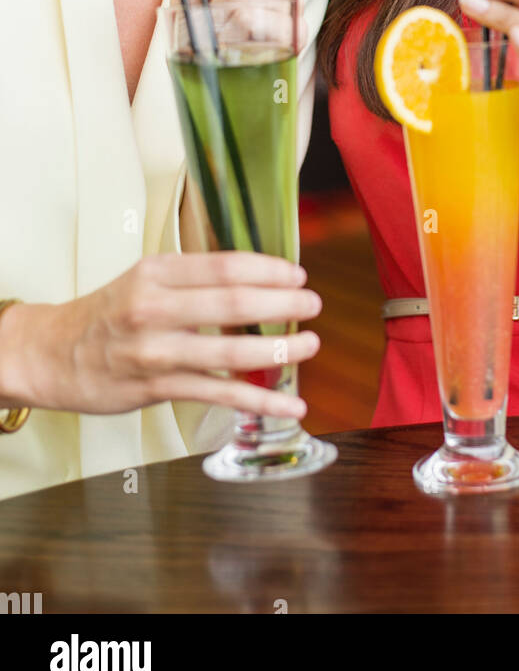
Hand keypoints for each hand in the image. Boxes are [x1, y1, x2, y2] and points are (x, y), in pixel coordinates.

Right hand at [0, 252, 321, 416]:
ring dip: (278, 349)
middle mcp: (154, 308)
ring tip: (309, 345)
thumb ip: (195, 278)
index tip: (298, 274)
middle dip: (282, 303)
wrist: (53, 354)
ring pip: (229, 350)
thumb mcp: (146, 278)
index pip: (223, 265)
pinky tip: (290, 405)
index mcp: (156, 272)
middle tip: (313, 304)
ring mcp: (155, 351)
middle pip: (232, 302)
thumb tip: (260, 277)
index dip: (268, 269)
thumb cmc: (110, 313)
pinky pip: (219, 394)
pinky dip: (260, 400)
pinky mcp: (157, 388)